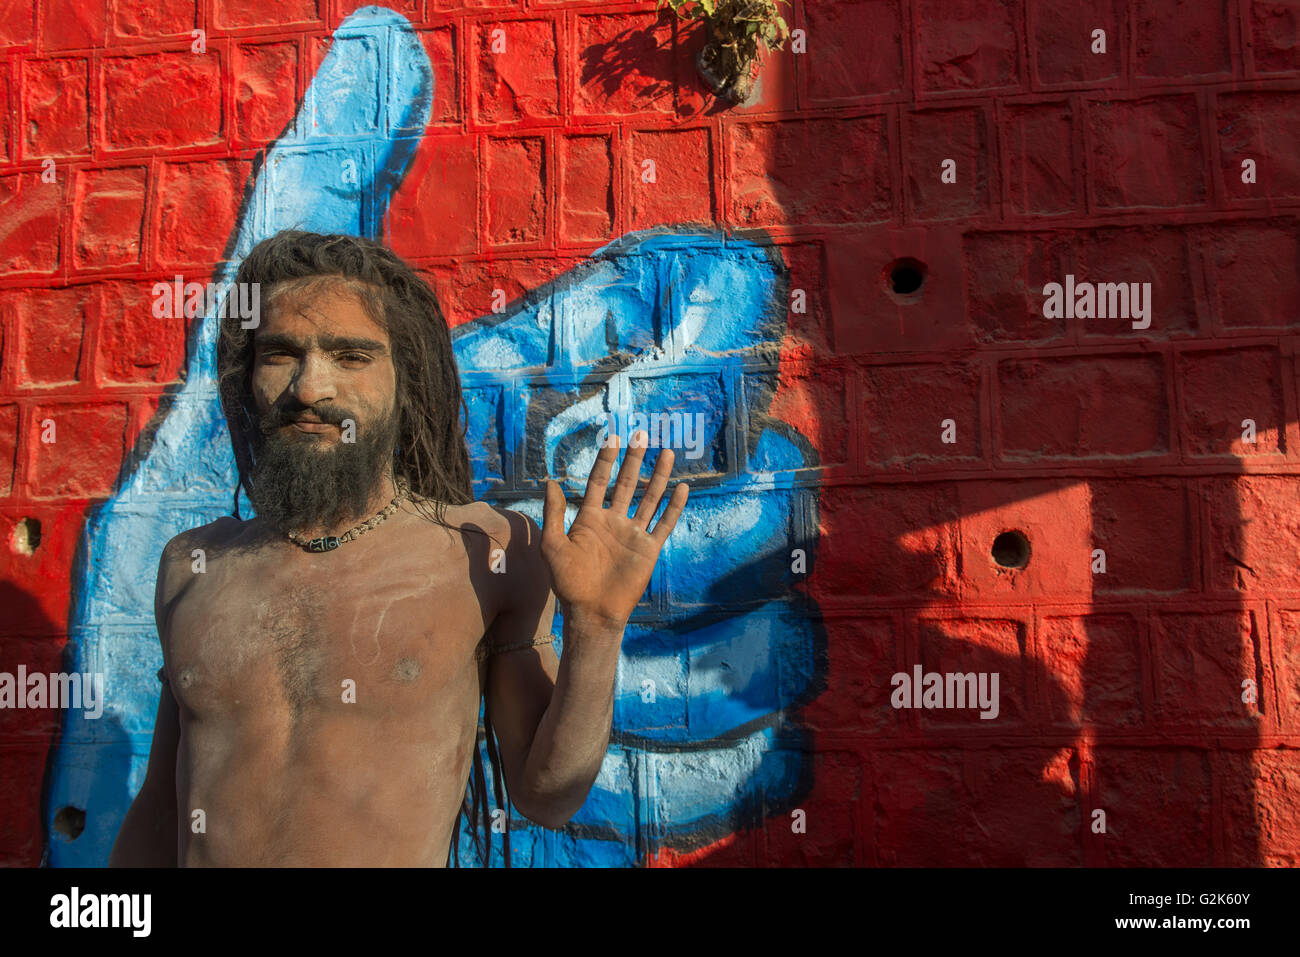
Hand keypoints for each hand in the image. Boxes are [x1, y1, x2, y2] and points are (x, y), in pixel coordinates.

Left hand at [541, 430, 688, 631]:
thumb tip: (550, 481)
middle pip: (627, 483)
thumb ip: (553, 513)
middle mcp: (613, 521)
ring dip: (658, 477)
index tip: (613, 438)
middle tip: (642, 434)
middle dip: (634, 459)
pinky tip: (682, 488)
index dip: (606, 460)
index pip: (599, 482)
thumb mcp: (553, 545)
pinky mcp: (648, 549)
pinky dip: (674, 507)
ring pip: (649, 498)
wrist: (591, 613)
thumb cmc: (568, 582)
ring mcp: (633, 534)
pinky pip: (664, 524)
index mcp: (590, 518)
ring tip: (667, 453)